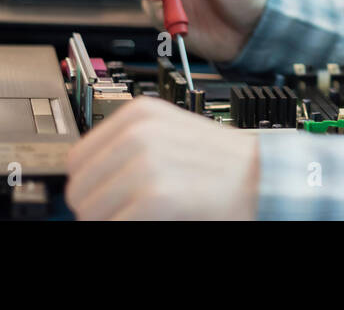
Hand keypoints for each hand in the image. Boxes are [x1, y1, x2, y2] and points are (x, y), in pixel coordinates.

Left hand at [65, 97, 258, 218]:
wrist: (266, 179)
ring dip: (111, 222)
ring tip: (145, 216)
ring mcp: (147, 163)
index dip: (92, 186)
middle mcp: (138, 133)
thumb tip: (84, 179)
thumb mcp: (170, 139)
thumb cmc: (222, 165)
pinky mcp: (157, 196)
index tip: (109, 197)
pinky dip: (125, 230)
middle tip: (131, 212)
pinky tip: (155, 223)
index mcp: (139, 113)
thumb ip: (127, 150)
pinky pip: (112, 226)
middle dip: (99, 208)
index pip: (77, 160)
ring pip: (89, 212)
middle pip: (79, 189)